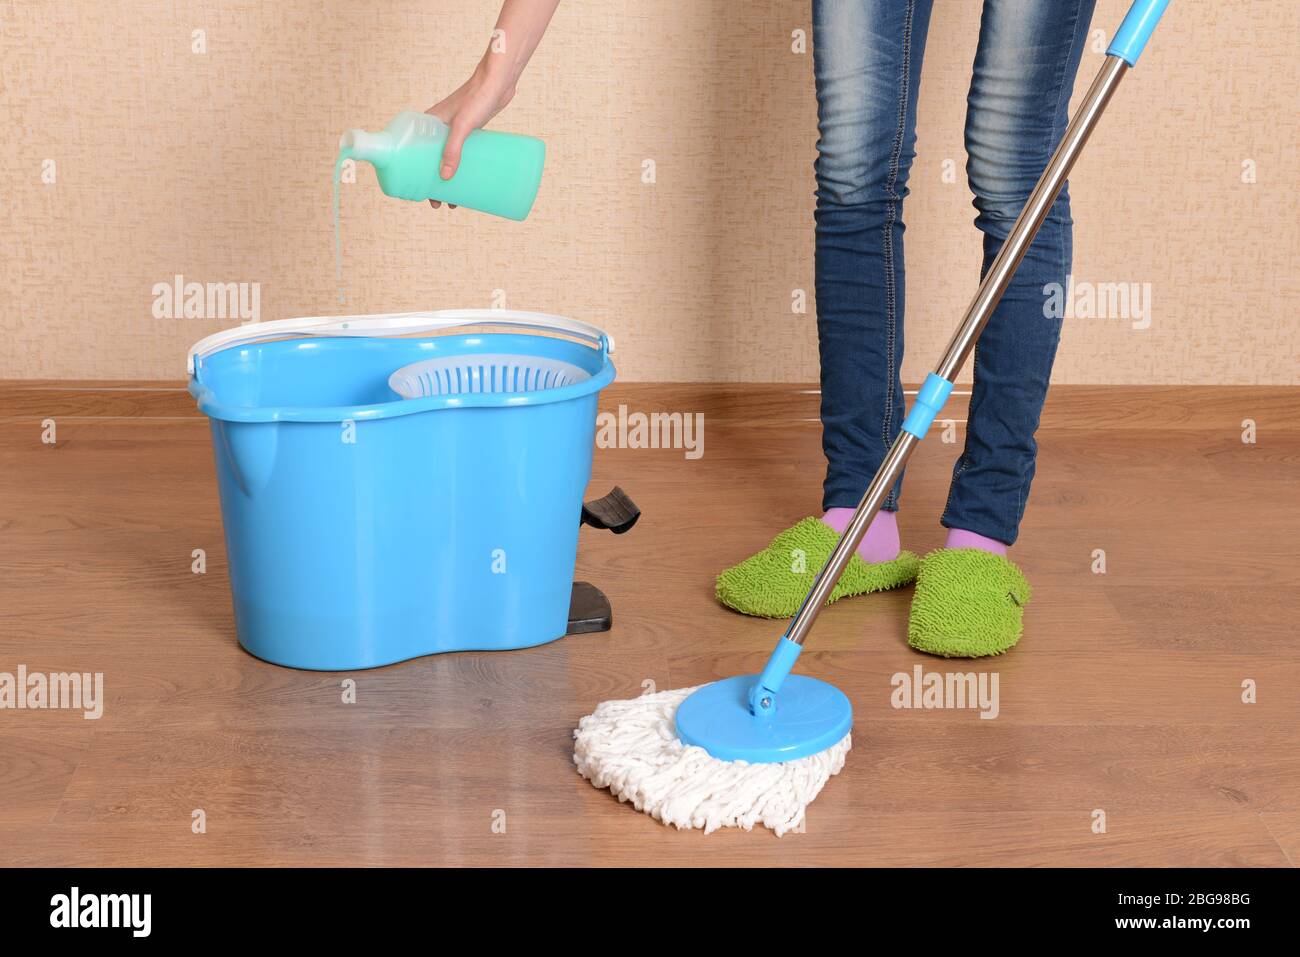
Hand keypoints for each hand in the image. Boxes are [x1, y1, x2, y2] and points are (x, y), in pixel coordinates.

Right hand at [425, 67, 515, 208]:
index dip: (415, 175)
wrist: (499, 80)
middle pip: (430, 161)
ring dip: (448, 179)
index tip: (421, 194)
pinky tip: (468, 180)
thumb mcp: (463, 127)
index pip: (413, 154)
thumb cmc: (478, 97)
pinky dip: (461, 168)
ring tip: (456, 200)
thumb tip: (446, 178)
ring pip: (447, 160)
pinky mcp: (470, 131)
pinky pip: (461, 154)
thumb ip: (453, 150)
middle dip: (434, 183)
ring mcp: (454, 130)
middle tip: (440, 203)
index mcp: (428, 124)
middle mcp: (438, 128)